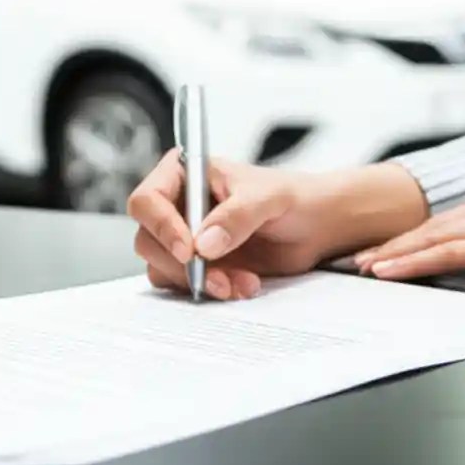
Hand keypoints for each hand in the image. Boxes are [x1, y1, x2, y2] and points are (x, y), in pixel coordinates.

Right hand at [127, 152, 330, 299]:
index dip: (160, 226)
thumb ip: (236, 216)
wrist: (316, 226)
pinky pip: (185, 286)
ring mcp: (186, 238)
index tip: (187, 249)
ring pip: (163, 268)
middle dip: (182, 265)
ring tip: (239, 281)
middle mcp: (179, 206)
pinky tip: (241, 284)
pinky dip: (211, 290)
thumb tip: (203, 243)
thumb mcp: (268, 198)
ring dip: (200, 281)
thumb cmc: (293, 198)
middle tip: (216, 276)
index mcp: (186, 174)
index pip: (148, 200)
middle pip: (148, 240)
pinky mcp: (199, 265)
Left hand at [355, 173, 464, 286]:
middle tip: (364, 253)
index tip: (403, 241)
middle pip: (438, 221)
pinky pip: (445, 252)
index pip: (462, 213)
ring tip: (364, 266)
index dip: (427, 230)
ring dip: (395, 252)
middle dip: (398, 240)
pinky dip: (411, 262)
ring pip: (433, 235)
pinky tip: (388, 271)